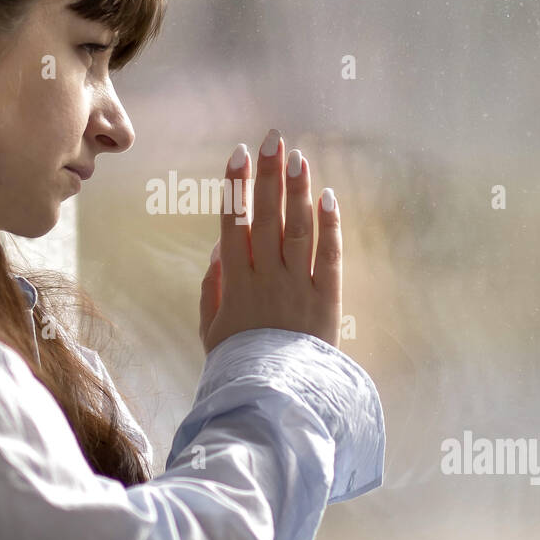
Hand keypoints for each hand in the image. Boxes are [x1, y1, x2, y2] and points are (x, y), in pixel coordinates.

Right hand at [199, 129, 341, 352]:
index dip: (236, 187)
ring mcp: (297, 286)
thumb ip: (211, 290)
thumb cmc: (239, 367)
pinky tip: (328, 196)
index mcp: (234, 284)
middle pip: (265, 217)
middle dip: (267, 175)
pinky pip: (328, 256)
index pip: (233, 224)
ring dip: (297, 191)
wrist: (274, 400)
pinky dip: (329, 226)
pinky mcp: (326, 299)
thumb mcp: (211, 332)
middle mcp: (266, 278)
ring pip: (297, 229)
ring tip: (298, 157)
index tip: (239, 154)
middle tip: (272, 139)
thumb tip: (218, 251)